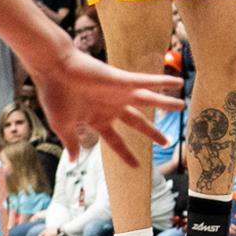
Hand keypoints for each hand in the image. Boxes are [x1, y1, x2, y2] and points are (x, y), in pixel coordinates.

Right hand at [30, 44, 182, 168]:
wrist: (53, 70)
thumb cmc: (55, 96)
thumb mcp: (63, 125)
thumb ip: (71, 142)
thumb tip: (73, 160)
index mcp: (96, 119)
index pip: (115, 140)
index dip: (126, 154)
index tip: (137, 165)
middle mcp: (110, 106)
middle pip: (137, 122)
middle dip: (151, 132)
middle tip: (166, 142)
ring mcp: (118, 93)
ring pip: (147, 100)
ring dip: (165, 104)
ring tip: (182, 106)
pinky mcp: (122, 80)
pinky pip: (147, 81)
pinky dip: (163, 82)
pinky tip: (178, 83)